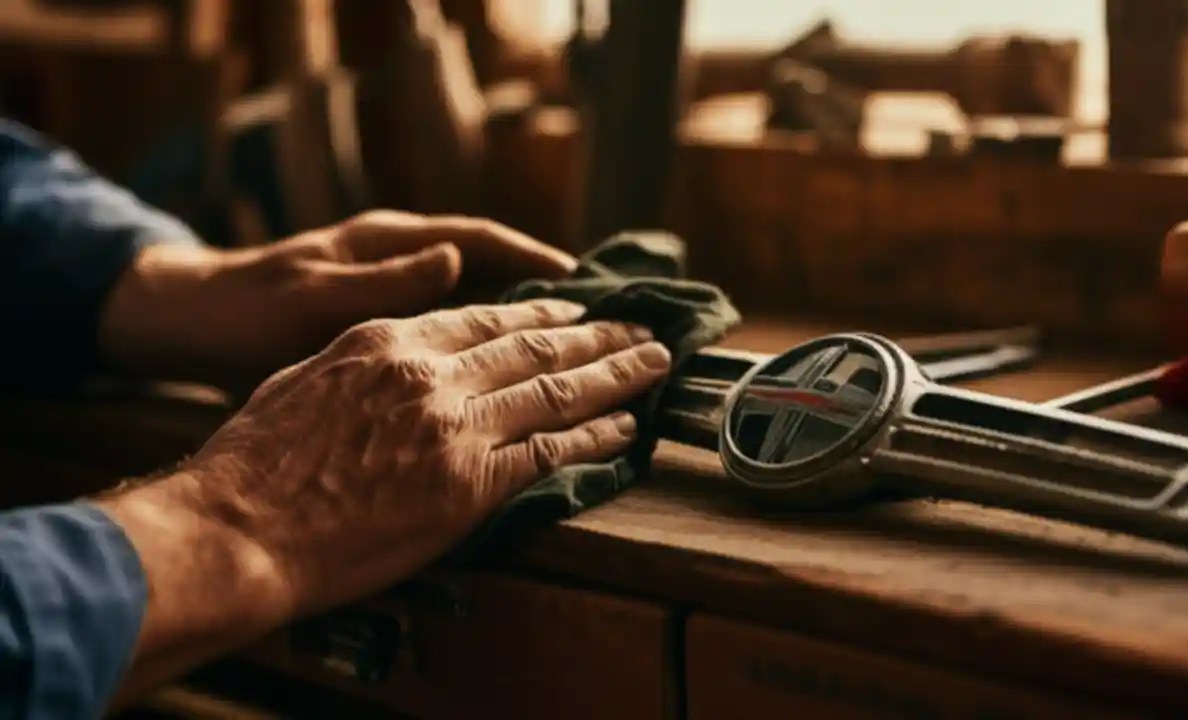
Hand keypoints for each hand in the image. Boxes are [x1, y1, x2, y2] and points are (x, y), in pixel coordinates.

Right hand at [96, 299, 670, 696]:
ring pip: (557, 389)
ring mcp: (455, 427)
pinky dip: (595, 437)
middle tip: (641, 326)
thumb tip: (392, 355)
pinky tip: (627, 429)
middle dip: (599, 335)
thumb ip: (360, 360)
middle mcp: (431, 373)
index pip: (484, 318)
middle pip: (535, 346)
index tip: (575, 311)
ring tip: (656, 361)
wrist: (240, 527)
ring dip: (617, 374)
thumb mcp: (301, 378)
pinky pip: (550, 452)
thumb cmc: (252, 461)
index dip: (541, 313)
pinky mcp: (470, 485)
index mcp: (388, 341)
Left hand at [99, 211, 576, 384]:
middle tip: (610, 324)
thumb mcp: (310, 296)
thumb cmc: (243, 314)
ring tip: (580, 354)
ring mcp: (389, 303)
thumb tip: (456, 257)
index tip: (589, 286)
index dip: (537, 262)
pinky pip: (449, 343)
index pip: (481, 242)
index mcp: (387, 246)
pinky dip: (486, 357)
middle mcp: (397, 267)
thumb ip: (385, 283)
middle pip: (492, 277)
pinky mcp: (376, 337)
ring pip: (475, 313)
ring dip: (525, 330)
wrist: (189, 333)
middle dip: (551, 302)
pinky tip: (512, 386)